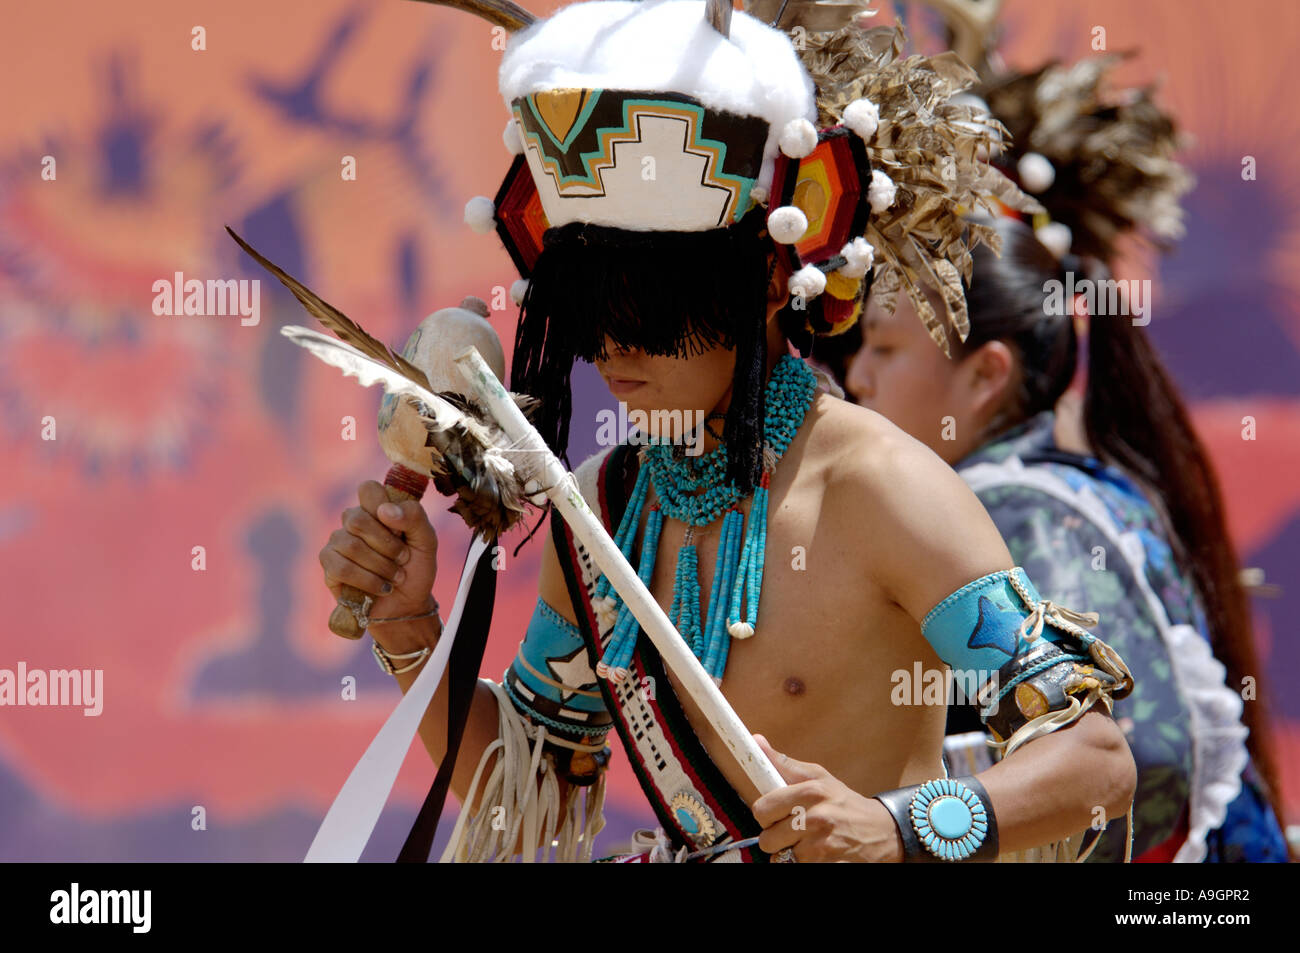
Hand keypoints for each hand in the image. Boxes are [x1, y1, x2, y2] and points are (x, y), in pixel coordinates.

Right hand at [319, 480, 439, 623]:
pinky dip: (367, 580)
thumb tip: (385, 510)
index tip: (401, 530)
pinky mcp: (329, 566)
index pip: (368, 489)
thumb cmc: (415, 568)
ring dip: (380, 566)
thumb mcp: (427, 541)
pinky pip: (341, 567)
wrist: (407, 604)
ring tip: (395, 577)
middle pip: (358, 519)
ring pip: (350, 545)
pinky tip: (381, 588)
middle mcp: (353, 521)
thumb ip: (414, 517)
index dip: (383, 506)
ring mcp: (338, 542)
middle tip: (403, 559)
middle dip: (387, 545)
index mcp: (376, 509)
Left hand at [751, 735, 904, 862]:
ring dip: (790, 853)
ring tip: (807, 842)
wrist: (882, 830)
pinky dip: (804, 863)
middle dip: (776, 837)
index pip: (762, 809)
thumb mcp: (818, 777)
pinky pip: (797, 867)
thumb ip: (784, 763)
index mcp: (811, 791)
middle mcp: (816, 817)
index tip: (774, 815)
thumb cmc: (843, 801)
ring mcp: (822, 845)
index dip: (765, 815)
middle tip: (792, 830)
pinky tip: (817, 854)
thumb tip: (756, 741)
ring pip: (781, 857)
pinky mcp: (828, 864)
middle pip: (767, 839)